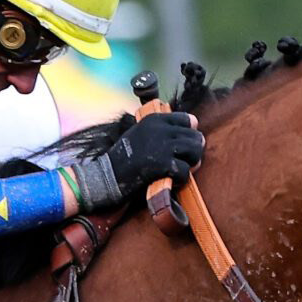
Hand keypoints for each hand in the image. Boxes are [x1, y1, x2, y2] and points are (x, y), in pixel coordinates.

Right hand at [70, 112, 204, 212]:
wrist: (106, 177)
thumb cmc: (123, 158)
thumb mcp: (139, 134)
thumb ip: (161, 129)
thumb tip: (194, 123)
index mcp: (154, 120)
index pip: (187, 120)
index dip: (189, 134)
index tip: (181, 145)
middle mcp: (160, 130)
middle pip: (195, 137)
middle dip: (193, 151)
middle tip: (184, 161)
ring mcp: (162, 147)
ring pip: (195, 152)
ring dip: (190, 164)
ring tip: (178, 170)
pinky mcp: (162, 165)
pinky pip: (186, 171)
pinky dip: (181, 179)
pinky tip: (171, 181)